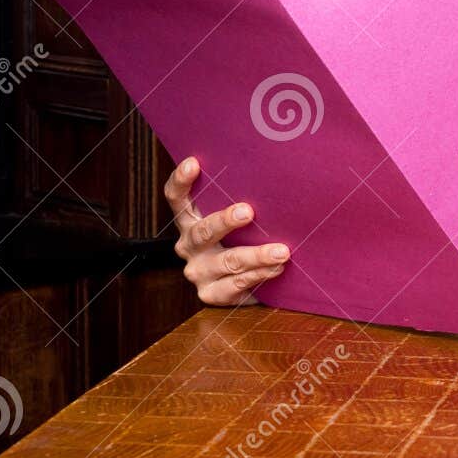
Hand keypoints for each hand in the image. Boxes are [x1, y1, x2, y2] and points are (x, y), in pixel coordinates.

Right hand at [163, 155, 289, 305]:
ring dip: (257, 255)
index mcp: (189, 220)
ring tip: (281, 251)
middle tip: (248, 211)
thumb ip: (239, 198)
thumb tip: (272, 172)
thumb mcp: (234, 218)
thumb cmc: (242, 237)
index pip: (176, 198)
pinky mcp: (210, 294)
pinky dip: (260, 275)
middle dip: (225, 221)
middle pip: (203, 231)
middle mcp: (188, 245)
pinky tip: (276, 268)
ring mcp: (198, 271)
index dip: (181, 181)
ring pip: (227, 261)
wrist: (242, 282)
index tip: (193, 163)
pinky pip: (237, 284)